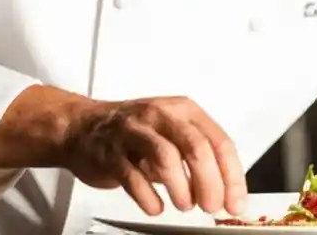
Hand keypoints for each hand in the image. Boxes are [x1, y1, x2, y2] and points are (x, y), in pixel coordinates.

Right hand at [60, 95, 247, 216]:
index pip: (219, 141)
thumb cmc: (133, 132)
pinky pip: (133, 177)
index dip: (232, 177)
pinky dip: (149, 198)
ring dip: (181, 189)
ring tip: (184, 205)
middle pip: (196, 148)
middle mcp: (160, 115)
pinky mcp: (110, 152)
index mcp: (182, 110)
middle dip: (210, 184)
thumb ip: (198, 157)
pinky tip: (155, 206)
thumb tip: (225, 191)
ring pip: (167, 158)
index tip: (235, 202)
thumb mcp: (171, 134)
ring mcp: (133, 131)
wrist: (81, 127)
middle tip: (211, 206)